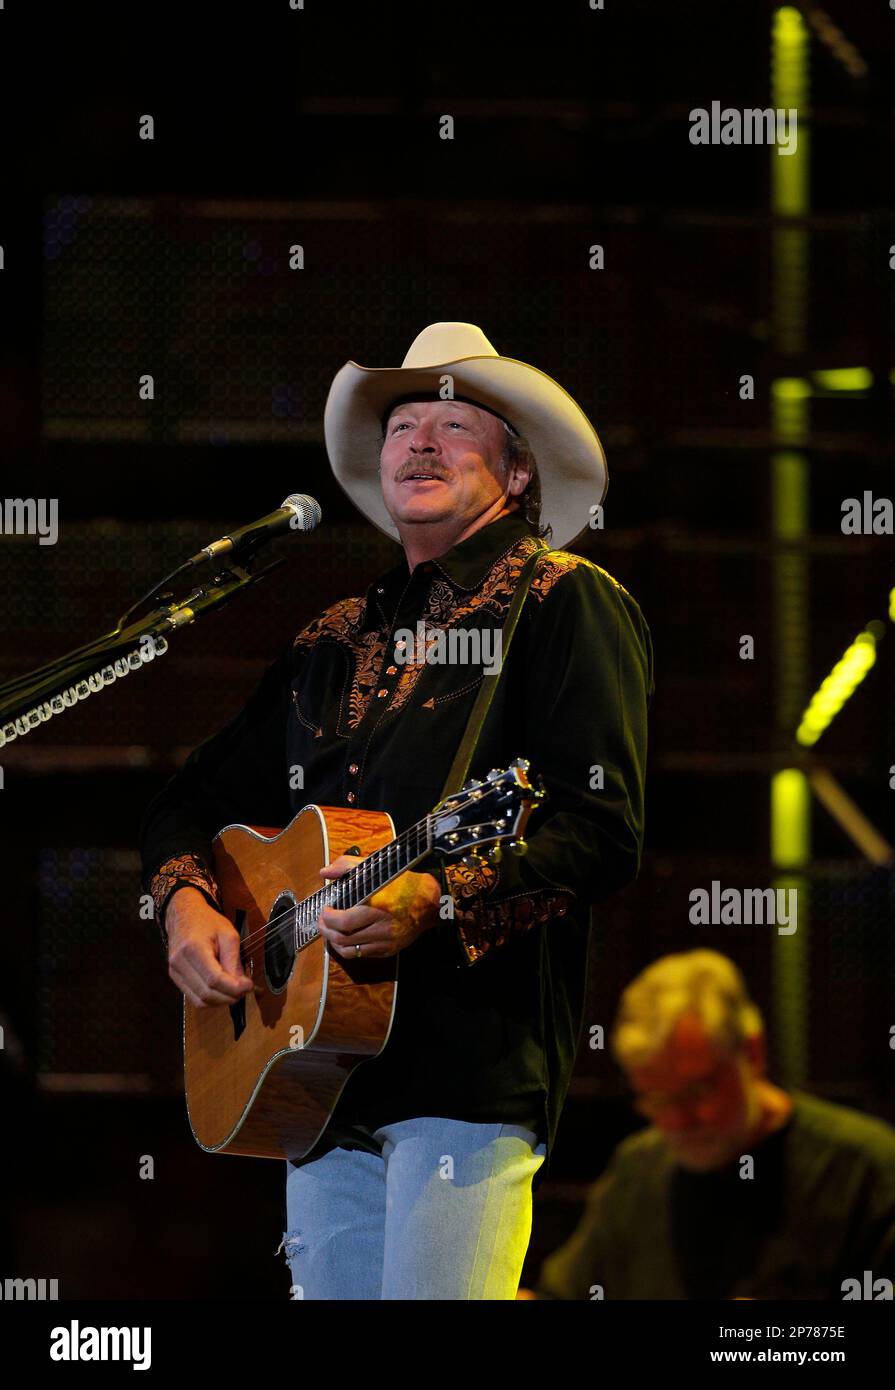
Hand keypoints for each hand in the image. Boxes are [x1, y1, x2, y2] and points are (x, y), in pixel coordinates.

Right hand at [166, 886, 253, 1007]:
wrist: (184, 914)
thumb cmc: (206, 921)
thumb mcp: (228, 934)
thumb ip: (234, 960)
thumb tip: (241, 984)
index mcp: (193, 948)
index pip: (214, 979)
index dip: (233, 988)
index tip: (249, 986)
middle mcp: (179, 962)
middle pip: (206, 993)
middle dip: (229, 996)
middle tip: (245, 989)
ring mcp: (174, 971)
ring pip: (199, 1000)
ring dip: (220, 1000)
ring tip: (234, 990)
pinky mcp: (175, 977)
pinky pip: (193, 997)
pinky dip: (210, 998)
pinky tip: (222, 990)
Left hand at [317, 853, 441, 959]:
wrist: (431, 903)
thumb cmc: (404, 883)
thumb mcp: (377, 868)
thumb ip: (347, 866)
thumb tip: (325, 872)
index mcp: (378, 906)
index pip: (344, 921)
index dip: (328, 917)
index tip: (325, 908)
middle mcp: (381, 928)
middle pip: (342, 938)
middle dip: (326, 930)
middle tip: (322, 920)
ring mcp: (385, 942)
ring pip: (349, 951)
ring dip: (334, 942)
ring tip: (332, 930)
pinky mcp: (389, 950)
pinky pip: (362, 954)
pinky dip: (350, 948)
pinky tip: (348, 937)